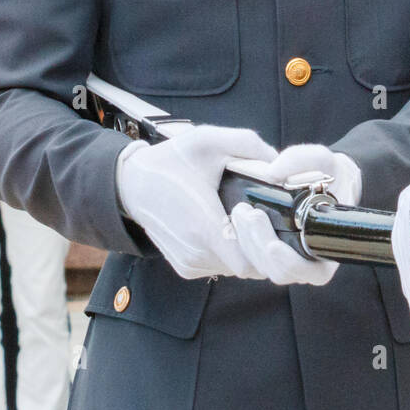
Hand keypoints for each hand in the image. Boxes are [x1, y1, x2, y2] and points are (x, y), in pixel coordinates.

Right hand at [117, 124, 277, 279]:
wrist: (131, 184)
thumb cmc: (170, 162)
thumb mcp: (208, 140)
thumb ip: (247, 145)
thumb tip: (279, 163)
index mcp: (202, 224)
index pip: (249, 259)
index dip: (263, 240)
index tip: (258, 213)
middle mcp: (195, 252)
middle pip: (249, 266)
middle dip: (261, 244)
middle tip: (259, 214)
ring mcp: (190, 263)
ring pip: (237, 270)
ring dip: (247, 249)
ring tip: (245, 219)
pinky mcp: (186, 267)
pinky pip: (221, 268)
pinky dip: (231, 254)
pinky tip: (228, 228)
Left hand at [229, 144, 361, 285]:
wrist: (320, 174)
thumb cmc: (327, 171)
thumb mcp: (320, 159)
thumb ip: (300, 161)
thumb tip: (270, 173)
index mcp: (328, 243)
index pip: (314, 272)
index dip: (291, 264)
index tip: (273, 246)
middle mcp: (308, 257)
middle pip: (280, 272)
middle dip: (260, 247)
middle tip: (248, 215)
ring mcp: (286, 256)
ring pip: (262, 268)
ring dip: (247, 245)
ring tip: (239, 213)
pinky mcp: (266, 250)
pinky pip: (251, 259)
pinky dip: (240, 244)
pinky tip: (233, 221)